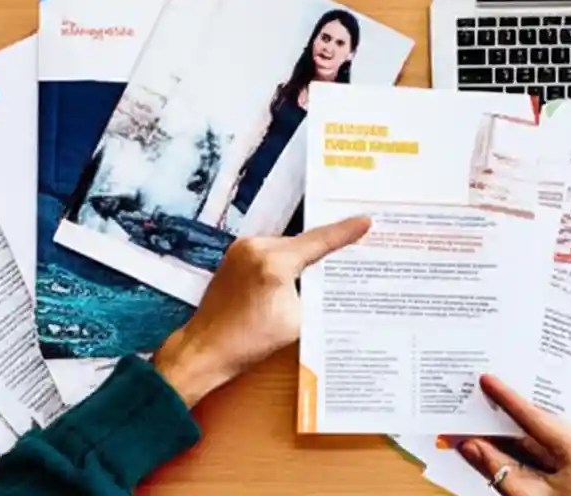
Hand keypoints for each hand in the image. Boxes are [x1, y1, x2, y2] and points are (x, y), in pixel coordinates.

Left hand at [152, 216, 370, 406]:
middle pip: (302, 243)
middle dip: (324, 250)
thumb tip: (333, 283)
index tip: (366, 221)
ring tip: (323, 268)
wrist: (205, 350)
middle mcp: (256, 246)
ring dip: (302, 257)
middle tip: (351, 250)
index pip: (319, 242)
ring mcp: (241, 250)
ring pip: (285, 248)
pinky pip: (269, 253)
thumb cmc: (250, 341)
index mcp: (274, 261)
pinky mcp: (233, 258)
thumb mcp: (297, 321)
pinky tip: (293, 277)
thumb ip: (317, 295)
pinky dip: (284, 262)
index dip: (345, 233)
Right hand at [458, 375, 570, 495]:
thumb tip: (471, 446)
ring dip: (517, 436)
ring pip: (545, 438)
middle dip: (507, 418)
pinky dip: (531, 449)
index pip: (534, 417)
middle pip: (539, 424)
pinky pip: (554, 450)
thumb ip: (498, 469)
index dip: (506, 398)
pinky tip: (510, 451)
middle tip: (479, 407)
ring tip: (487, 430)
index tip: (487, 380)